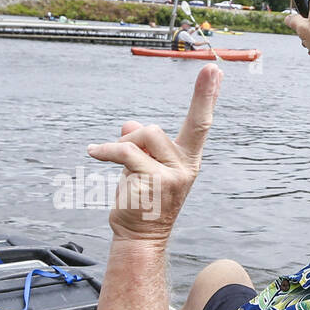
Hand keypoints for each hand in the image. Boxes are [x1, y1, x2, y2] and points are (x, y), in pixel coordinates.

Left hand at [87, 65, 221, 243]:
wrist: (139, 238)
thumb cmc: (141, 203)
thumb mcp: (141, 168)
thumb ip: (140, 146)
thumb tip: (128, 124)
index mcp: (186, 160)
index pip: (200, 124)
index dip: (207, 97)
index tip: (216, 70)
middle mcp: (185, 166)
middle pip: (158, 130)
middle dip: (152, 125)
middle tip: (186, 91)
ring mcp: (172, 174)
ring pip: (143, 137)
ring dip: (124, 147)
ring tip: (115, 166)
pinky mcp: (154, 179)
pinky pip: (125, 151)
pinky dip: (106, 151)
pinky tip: (93, 152)